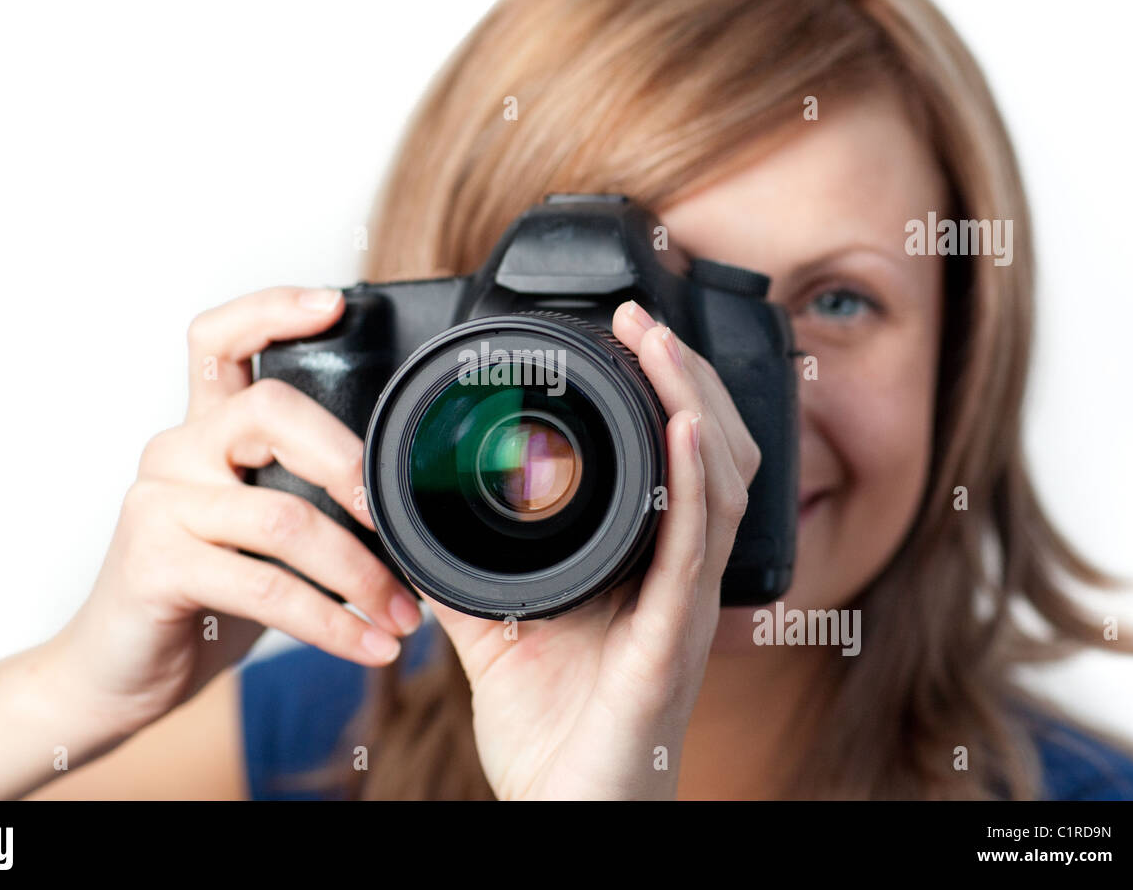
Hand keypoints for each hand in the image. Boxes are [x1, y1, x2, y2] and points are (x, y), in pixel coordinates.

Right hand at [45, 287, 422, 740]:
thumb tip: (400, 495)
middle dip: (350, 464)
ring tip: (401, 615)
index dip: (272, 310)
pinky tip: (365, 645)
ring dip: (360, 574)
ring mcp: (161, 504)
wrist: (119, 669)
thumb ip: (303, 491)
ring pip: (284, 516)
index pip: (220, 339)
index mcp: (204, 430)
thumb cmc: (203, 593)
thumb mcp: (257, 530)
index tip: (333, 304)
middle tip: (398, 522)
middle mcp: (176, 451)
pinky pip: (265, 585)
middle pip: (270, 410)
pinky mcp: (155, 563)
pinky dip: (329, 622)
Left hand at [426, 300, 760, 798]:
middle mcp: (680, 578)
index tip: (628, 334)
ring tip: (664, 348)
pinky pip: (697, 548)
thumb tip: (411, 515)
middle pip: (716, 454)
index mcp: (648, 568)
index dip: (668, 393)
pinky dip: (694, 481)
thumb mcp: (495, 628)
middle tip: (647, 320)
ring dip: (695, 405)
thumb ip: (464, 567)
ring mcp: (686, 607)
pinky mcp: (674, 641)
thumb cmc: (552, 733)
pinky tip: (685, 429)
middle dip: (687, 378)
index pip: (679, 462)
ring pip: (721, 484)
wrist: (563, 811)